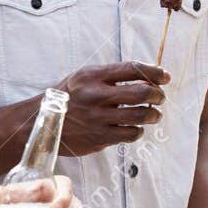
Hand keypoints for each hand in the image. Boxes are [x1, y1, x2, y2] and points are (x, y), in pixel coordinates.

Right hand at [54, 61, 168, 156]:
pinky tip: (135, 127)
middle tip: (160, 97)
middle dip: (158, 95)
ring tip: (153, 114)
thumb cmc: (69, 96)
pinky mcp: (99, 138)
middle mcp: (96, 96)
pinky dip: (138, 130)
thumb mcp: (85, 77)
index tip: (164, 76)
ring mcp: (98, 119)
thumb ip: (112, 76)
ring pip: (139, 117)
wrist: (42, 122)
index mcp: (94, 76)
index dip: (154, 72)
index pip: (132, 69)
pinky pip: (130, 134)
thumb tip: (147, 79)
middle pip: (141, 94)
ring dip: (153, 115)